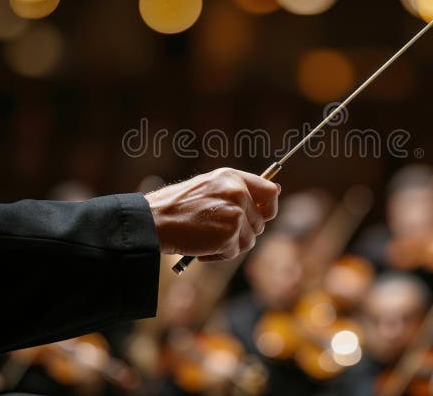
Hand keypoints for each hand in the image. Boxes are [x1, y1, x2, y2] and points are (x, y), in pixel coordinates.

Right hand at [144, 168, 279, 260]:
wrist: (154, 220)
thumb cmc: (177, 207)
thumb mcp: (210, 187)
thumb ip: (240, 189)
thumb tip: (277, 191)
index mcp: (233, 177)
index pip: (270, 191)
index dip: (269, 207)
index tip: (261, 216)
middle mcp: (238, 192)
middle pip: (260, 223)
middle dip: (242, 232)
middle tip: (216, 231)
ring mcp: (236, 213)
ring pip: (249, 240)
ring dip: (230, 245)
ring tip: (205, 237)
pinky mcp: (230, 234)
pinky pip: (234, 252)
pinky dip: (218, 255)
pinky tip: (201, 246)